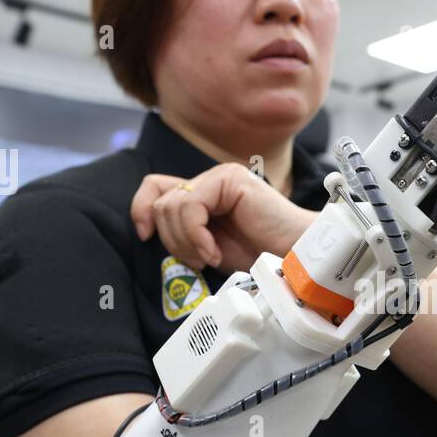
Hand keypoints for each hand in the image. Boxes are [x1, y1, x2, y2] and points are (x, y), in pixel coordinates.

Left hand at [130, 163, 316, 273]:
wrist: (295, 259)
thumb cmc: (259, 257)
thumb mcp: (208, 248)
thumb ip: (183, 233)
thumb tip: (147, 230)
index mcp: (203, 194)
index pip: (154, 188)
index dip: (141, 210)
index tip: (147, 236)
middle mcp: (210, 181)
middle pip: (159, 203)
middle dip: (172, 240)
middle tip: (201, 259)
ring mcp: (221, 177)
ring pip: (170, 206)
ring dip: (186, 242)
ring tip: (211, 257)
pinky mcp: (230, 180)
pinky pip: (190, 207)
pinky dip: (196, 236)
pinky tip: (214, 252)